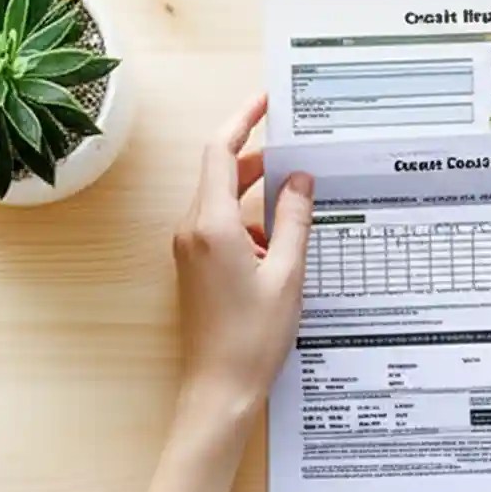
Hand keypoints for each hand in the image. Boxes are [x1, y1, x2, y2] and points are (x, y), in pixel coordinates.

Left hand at [172, 94, 314, 426]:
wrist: (219, 390)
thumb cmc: (253, 338)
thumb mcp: (287, 274)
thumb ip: (294, 220)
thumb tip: (300, 180)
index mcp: (212, 225)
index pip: (220, 152)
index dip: (243, 120)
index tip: (266, 101)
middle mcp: (192, 231)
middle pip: (222, 174)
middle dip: (259, 160)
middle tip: (299, 153)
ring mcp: (190, 250)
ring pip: (224, 203)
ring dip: (259, 199)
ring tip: (300, 209)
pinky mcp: (195, 267)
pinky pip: (223, 229)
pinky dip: (252, 227)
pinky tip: (282, 251)